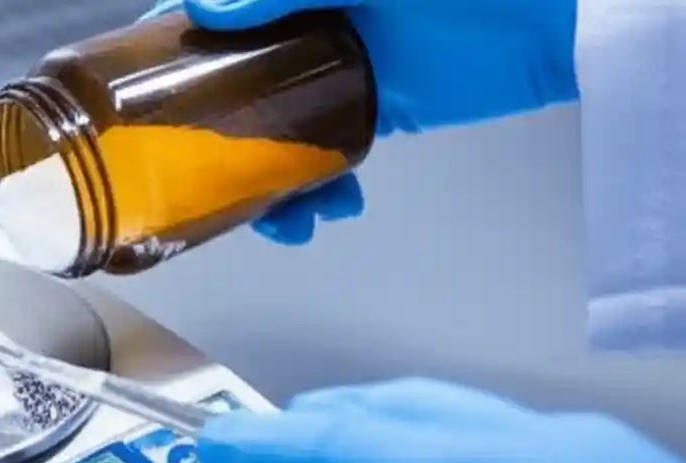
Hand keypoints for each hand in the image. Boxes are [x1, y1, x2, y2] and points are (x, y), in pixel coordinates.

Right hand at [145, 0, 578, 242]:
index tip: (126, 101)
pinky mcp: (372, 112)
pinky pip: (322, 159)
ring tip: (282, 218)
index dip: (156, 60)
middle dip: (201, 149)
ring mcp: (332, 71)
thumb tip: (206, 4)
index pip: (200, 22)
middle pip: (220, 94)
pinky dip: (317, 192)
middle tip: (194, 190)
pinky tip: (330, 208)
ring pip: (266, 137)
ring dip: (260, 186)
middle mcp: (297, 27)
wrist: (559, 12)